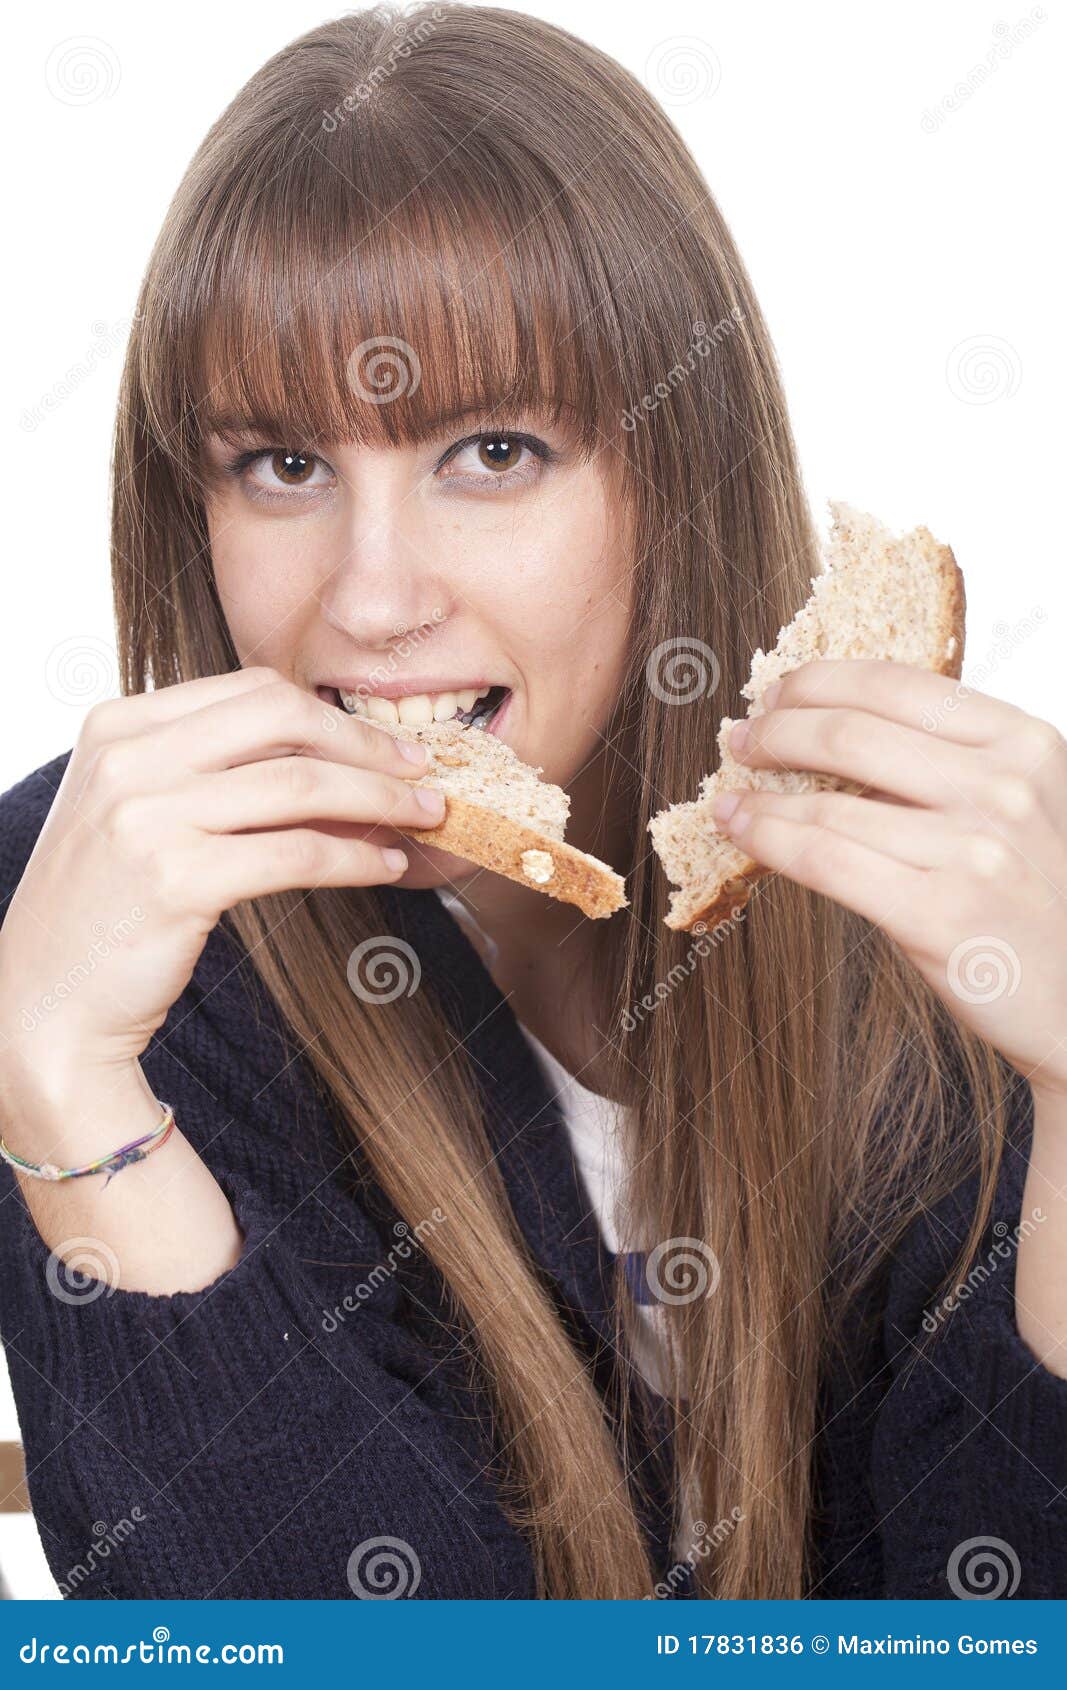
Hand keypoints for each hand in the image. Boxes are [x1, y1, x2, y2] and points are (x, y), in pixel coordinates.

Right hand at [0, 667, 443, 1086]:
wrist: (44, 1008)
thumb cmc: (105, 912)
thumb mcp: (136, 812)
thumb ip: (208, 771)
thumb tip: (333, 759)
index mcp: (118, 725)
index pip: (250, 690)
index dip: (331, 713)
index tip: (383, 743)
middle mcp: (127, 758)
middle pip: (282, 719)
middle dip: (366, 745)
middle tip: (421, 774)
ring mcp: (146, 816)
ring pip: (300, 785)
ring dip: (379, 801)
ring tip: (425, 818)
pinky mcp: (175, 879)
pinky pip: (297, 854)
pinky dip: (356, 858)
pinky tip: (387, 866)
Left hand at [711, 658, 1066, 1101]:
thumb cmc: (1042, 902)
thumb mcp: (1022, 806)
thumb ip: (946, 765)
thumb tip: (828, 732)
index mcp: (1024, 743)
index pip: (896, 685)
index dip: (819, 682)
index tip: (778, 694)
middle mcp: (1003, 788)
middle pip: (851, 734)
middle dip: (778, 729)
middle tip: (742, 737)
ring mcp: (973, 853)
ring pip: (827, 804)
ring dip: (760, 795)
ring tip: (732, 796)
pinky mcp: (939, 916)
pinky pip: (825, 861)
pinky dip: (768, 838)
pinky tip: (742, 829)